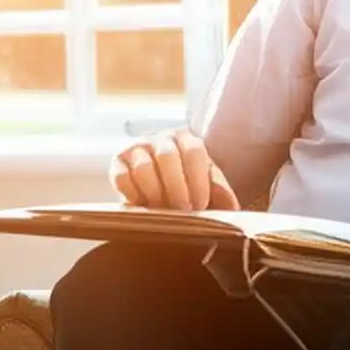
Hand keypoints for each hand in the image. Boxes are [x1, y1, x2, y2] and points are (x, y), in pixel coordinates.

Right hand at [109, 128, 239, 210]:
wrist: (159, 187)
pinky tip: (144, 206)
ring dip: (155, 194)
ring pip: (144, 168)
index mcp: (187, 139)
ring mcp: (137, 149)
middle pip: (168, 157)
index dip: (197, 180)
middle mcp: (161, 139)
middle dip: (177, 188)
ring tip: (163, 210)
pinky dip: (133, 195)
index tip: (200, 205)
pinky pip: (121, 178)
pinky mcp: (117, 164)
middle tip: (182, 210)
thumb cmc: (188, 184)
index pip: (194, 151)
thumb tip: (232, 209)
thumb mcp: (207, 185)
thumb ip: (221, 193)